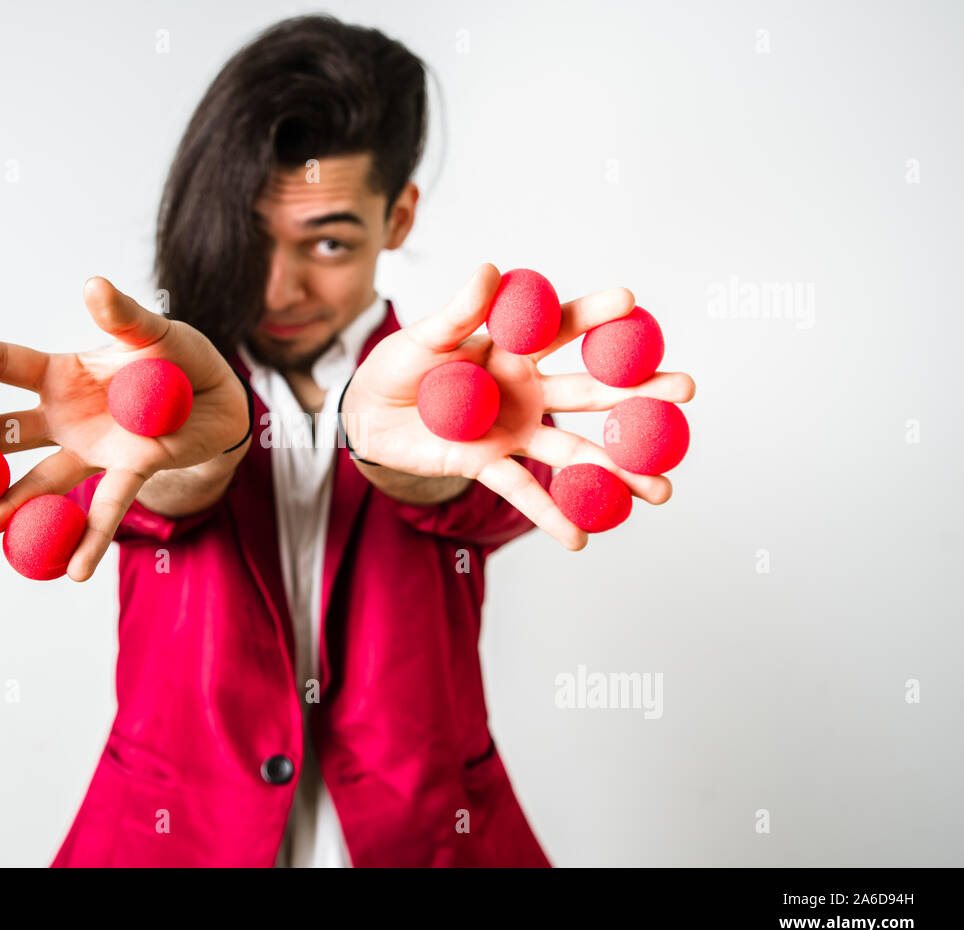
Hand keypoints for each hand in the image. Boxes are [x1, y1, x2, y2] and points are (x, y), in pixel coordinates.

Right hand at [0, 277, 248, 578]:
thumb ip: (123, 316)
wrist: (221, 399)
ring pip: (36, 483)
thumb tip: (94, 285)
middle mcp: (63, 417)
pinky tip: (71, 572)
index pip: (2, 363)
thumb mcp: (154, 331)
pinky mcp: (126, 474)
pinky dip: (90, 540)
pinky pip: (105, 510)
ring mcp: (89, 451)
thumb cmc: (180, 358)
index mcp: (61, 372)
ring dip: (3, 508)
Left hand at [340, 263, 695, 549]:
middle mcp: (528, 389)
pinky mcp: (491, 463)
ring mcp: (515, 429)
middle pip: (592, 391)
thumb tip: (489, 270)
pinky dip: (550, 515)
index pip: (563, 327)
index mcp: (514, 347)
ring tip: (662, 488)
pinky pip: (525, 491)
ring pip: (574, 450)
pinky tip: (581, 537)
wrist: (367, 415)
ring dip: (617, 470)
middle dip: (640, 393)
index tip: (630, 300)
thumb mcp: (423, 337)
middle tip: (685, 390)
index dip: (595, 314)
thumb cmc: (398, 366)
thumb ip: (459, 312)